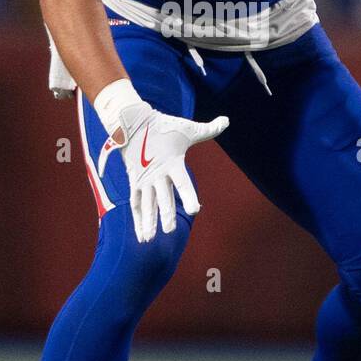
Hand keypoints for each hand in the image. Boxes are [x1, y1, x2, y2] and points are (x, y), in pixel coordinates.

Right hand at [97, 101, 228, 241]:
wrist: (133, 122)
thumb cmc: (164, 126)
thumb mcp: (188, 128)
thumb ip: (209, 129)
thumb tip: (227, 120)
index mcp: (172, 164)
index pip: (182, 183)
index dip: (188, 196)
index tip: (195, 210)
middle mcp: (157, 175)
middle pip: (162, 197)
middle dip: (166, 214)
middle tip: (170, 230)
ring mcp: (144, 180)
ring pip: (146, 204)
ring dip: (148, 221)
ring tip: (150, 240)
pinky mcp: (135, 182)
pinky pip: (135, 204)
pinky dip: (138, 220)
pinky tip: (141, 235)